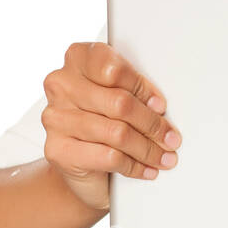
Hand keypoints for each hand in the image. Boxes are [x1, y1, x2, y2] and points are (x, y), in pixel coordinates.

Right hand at [41, 42, 181, 210]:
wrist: (77, 162)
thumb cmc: (102, 120)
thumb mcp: (118, 95)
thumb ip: (132, 91)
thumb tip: (159, 107)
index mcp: (78, 59)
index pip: (113, 69)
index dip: (141, 88)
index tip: (160, 105)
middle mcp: (61, 84)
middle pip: (119, 103)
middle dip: (152, 124)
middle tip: (171, 138)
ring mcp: (56, 117)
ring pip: (117, 132)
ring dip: (147, 149)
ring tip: (164, 156)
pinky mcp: (57, 149)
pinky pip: (108, 157)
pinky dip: (134, 165)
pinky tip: (146, 168)